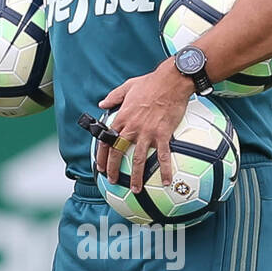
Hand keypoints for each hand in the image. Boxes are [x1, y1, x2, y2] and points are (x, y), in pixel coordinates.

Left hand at [97, 59, 192, 192]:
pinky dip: (164, 170)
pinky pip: (162, 156)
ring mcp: (147, 132)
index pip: (106, 141)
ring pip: (138, 159)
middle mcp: (132, 127)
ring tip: (136, 190)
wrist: (171, 81)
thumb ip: (113, 97)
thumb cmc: (150, 82)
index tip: (100, 167)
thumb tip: (101, 104)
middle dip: (113, 170)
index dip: (101, 156)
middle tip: (113, 181)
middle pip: (118, 153)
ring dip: (136, 177)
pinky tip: (166, 181)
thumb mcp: (127, 86)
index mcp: (122, 117)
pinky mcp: (163, 134)